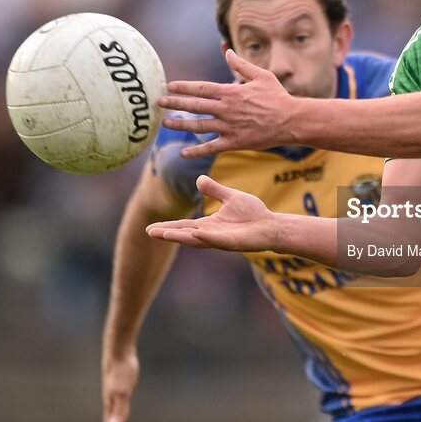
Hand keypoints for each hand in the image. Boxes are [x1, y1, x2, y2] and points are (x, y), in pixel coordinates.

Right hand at [102, 347, 139, 421]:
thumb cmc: (122, 369)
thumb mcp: (123, 390)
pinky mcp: (118, 386)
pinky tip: (119, 412)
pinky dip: (117, 414)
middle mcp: (110, 402)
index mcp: (111, 406)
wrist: (118, 347)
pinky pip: (117, 405)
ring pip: (112, 416)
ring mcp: (113, 394)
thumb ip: (120, 408)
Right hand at [146, 175, 278, 250]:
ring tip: (163, 234)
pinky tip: (196, 233)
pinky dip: (206, 237)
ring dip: (180, 236)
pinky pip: (218, 240)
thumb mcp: (230, 197)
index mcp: (209, 224)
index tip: (150, 228)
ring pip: (197, 239)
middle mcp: (212, 234)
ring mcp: (221, 240)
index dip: (168, 226)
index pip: (185, 226)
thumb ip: (214, 189)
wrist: (271, 225)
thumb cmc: (253, 214)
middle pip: (185, 234)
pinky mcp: (234, 243)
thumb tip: (199, 179)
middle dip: (168, 233)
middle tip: (149, 232)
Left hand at [159, 49, 295, 156]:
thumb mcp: (261, 76)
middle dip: (174, 103)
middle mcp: (226, 109)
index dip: (184, 87)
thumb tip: (228, 52)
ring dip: (180, 124)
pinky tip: (184, 152)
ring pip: (198, 126)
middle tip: (159, 102)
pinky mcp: (234, 142)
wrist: (291, 121)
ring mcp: (229, 126)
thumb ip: (241, 65)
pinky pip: (211, 147)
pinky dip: (196, 151)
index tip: (170, 86)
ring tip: (166, 123)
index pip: (201, 88)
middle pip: (194, 105)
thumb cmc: (278, 97)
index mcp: (230, 92)